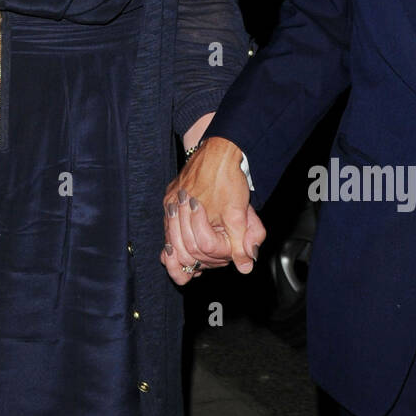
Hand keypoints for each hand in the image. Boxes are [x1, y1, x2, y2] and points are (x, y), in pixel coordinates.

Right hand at [162, 136, 264, 283]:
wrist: (220, 149)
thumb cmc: (227, 177)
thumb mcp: (238, 215)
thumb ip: (241, 243)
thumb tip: (246, 266)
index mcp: (188, 213)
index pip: (196, 247)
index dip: (211, 257)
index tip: (219, 260)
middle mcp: (173, 206)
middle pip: (179, 245)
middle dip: (194, 257)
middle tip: (205, 265)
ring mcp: (170, 199)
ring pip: (171, 234)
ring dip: (183, 248)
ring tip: (192, 260)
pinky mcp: (171, 193)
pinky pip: (169, 221)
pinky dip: (178, 234)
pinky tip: (185, 241)